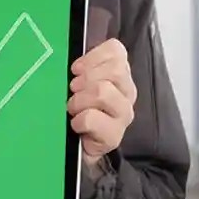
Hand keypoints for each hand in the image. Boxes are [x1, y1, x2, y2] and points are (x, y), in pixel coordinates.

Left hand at [68, 38, 136, 165]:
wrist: (77, 148)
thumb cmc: (77, 110)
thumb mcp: (78, 84)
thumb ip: (81, 68)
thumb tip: (74, 62)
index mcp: (119, 74)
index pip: (116, 50)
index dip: (93, 56)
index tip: (76, 69)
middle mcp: (126, 92)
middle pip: (115, 69)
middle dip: (87, 78)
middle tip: (73, 89)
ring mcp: (123, 115)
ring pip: (103, 91)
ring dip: (80, 99)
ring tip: (72, 108)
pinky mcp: (114, 136)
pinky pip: (92, 118)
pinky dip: (78, 120)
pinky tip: (76, 125)